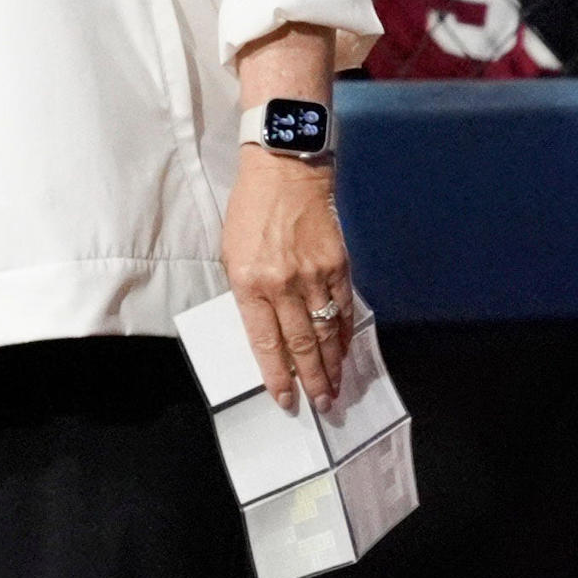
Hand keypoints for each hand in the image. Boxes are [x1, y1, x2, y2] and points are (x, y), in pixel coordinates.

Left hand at [221, 149, 352, 410]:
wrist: (284, 172)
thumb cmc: (249, 214)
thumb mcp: (231, 255)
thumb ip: (247, 295)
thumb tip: (266, 332)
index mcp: (250, 284)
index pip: (266, 342)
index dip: (277, 375)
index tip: (285, 399)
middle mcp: (284, 285)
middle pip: (302, 344)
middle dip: (311, 379)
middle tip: (322, 405)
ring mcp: (314, 275)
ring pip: (327, 332)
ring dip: (333, 365)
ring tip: (336, 389)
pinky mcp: (338, 265)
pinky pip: (343, 308)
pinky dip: (345, 333)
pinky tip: (345, 351)